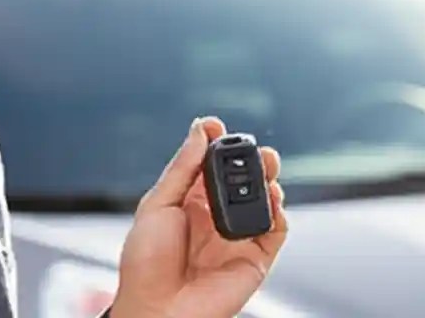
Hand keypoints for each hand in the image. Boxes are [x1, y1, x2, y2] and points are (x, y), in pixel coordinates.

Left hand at [112, 117, 287, 317]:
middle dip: (250, 159)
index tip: (217, 125)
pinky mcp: (254, 259)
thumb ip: (183, 167)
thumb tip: (201, 129)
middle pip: (240, 180)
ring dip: (268, 180)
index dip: (216, 144)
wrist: (157, 309)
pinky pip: (274, 232)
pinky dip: (279, 213)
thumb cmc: (146, 264)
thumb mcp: (157, 204)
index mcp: (187, 202)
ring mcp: (235, 238)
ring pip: (261, 202)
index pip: (208, 165)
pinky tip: (274, 199)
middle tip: (254, 146)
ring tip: (268, 165)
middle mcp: (214, 217)